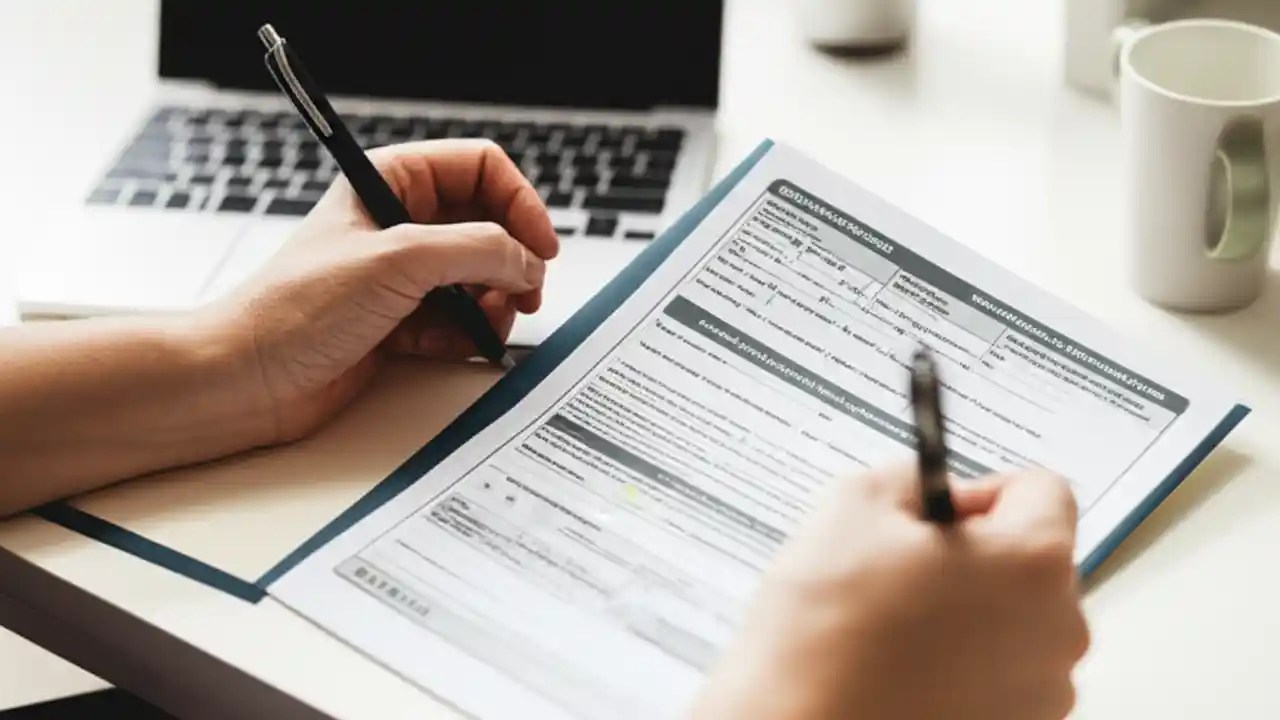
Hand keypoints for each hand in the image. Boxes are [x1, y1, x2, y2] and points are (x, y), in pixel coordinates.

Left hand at [208, 139, 558, 443]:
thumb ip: (477, 250)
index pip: (481, 168)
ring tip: (485, 326)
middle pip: (491, 227)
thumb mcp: (398, 261)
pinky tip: (450, 348)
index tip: (540, 247)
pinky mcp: (401, 321)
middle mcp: (400, 223)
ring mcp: (402, 275)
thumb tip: (527, 260)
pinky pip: (461, 321)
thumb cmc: (295, 308)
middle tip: (524, 295)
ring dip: (495, 305)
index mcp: (392, 182)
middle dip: (513, 263)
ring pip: (482, 279)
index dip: (520, 203)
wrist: (248, 380)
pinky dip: (468, 336)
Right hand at [693, 465, 1088, 719]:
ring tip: (892, 630)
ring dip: (966, 616)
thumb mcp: (851, 507)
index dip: (982, 491)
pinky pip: (999, 680)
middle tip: (900, 571)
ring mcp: (1042, 694)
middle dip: (973, 558)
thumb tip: (931, 491)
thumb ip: (909, 478)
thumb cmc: (827, 634)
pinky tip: (900, 671)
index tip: (937, 513)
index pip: (1042, 490)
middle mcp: (1058, 631)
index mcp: (1032, 563)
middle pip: (1031, 563)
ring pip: (1014, 624)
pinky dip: (959, 670)